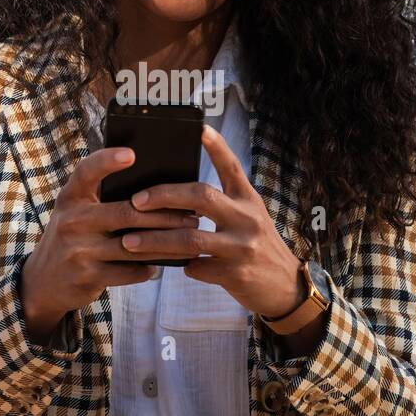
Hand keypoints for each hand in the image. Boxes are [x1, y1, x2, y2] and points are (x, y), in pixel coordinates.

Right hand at [20, 146, 199, 343]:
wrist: (43, 281)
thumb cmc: (73, 236)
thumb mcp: (76, 210)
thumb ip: (101, 196)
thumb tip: (154, 185)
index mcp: (70, 197)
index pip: (87, 171)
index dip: (108, 160)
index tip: (132, 153)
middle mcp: (72, 220)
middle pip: (127, 212)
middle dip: (165, 214)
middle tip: (192, 213)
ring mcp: (79, 250)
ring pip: (134, 245)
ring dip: (166, 243)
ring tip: (188, 237)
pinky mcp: (87, 277)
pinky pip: (130, 271)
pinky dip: (150, 267)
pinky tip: (163, 262)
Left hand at [115, 124, 308, 322]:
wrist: (286, 287)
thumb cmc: (258, 248)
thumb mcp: (250, 219)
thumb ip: (224, 205)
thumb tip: (177, 198)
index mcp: (249, 200)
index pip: (231, 166)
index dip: (215, 146)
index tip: (198, 128)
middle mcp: (248, 218)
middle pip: (201, 196)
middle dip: (163, 196)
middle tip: (136, 200)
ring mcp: (242, 246)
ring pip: (190, 238)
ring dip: (155, 240)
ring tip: (128, 241)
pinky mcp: (236, 274)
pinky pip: (196, 267)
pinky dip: (178, 266)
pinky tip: (165, 266)